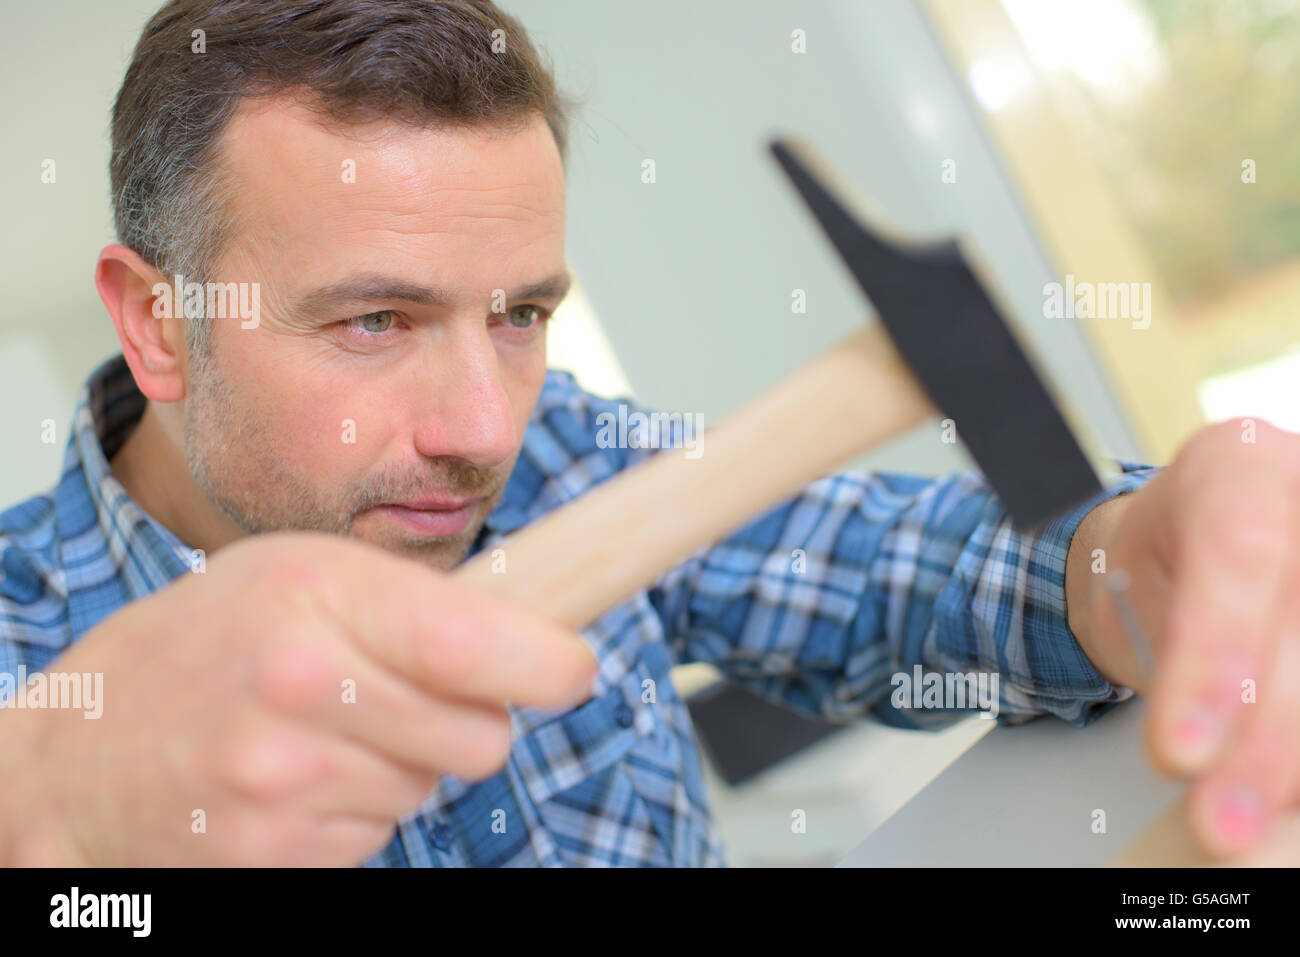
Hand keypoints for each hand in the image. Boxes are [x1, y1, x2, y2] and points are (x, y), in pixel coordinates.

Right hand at [0, 530, 596, 865]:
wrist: (82, 752)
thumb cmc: (209, 641)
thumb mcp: (304, 573)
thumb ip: (415, 600)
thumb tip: (540, 635)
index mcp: (318, 596)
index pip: (476, 645)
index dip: (550, 664)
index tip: (573, 668)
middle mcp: (301, 686)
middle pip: (482, 737)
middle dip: (471, 720)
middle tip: (409, 695)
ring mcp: (282, 781)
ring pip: (431, 790)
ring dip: (404, 766)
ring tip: (327, 732)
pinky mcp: (271, 854)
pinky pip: (379, 839)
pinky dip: (357, 813)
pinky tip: (297, 779)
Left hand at [1070, 417, 1299, 861]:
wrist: (1192, 541)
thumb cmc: (1164, 560)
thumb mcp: (1135, 582)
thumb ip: (1174, 650)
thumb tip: (1195, 760)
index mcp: (1236, 468)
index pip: (1235, 556)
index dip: (1215, 659)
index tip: (1180, 750)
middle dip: (1265, 736)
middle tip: (1220, 820)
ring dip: (1293, 752)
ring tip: (1248, 816)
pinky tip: (1286, 789)